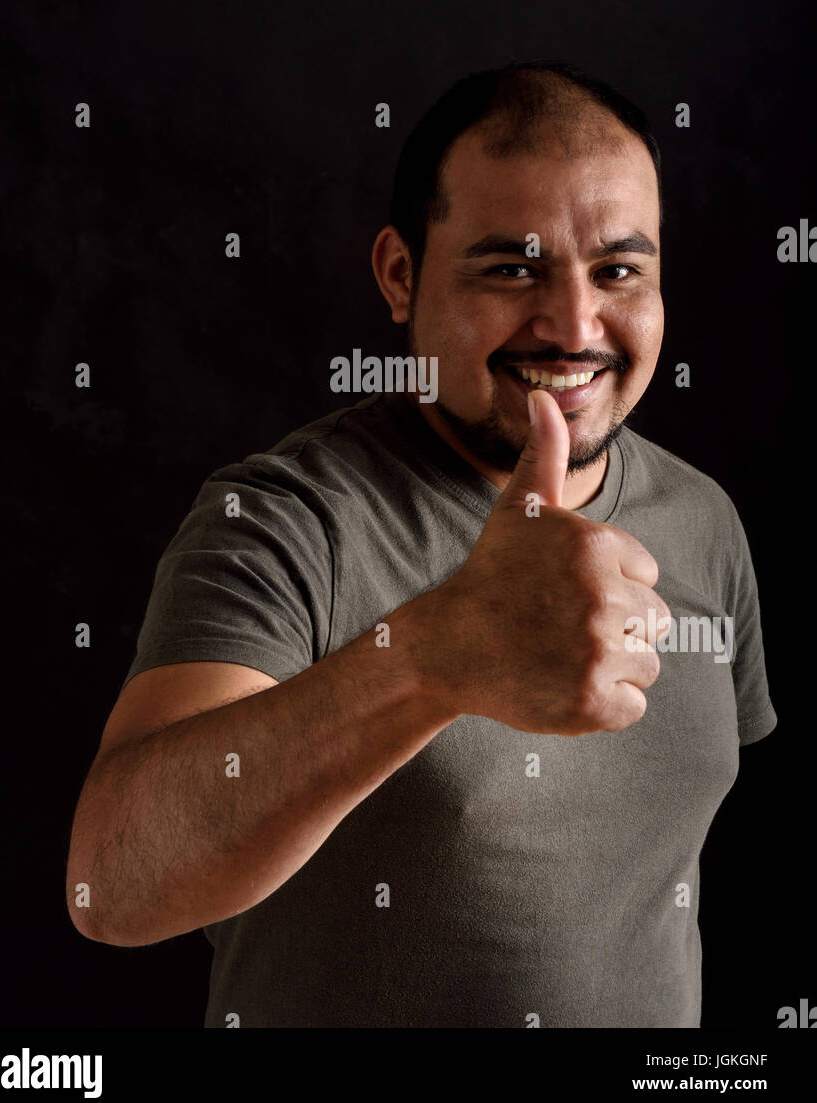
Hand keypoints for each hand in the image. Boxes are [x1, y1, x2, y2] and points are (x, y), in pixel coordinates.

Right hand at [423, 386, 668, 734]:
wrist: (448, 647)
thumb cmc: (491, 574)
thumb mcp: (520, 508)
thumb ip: (545, 451)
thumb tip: (546, 395)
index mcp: (596, 546)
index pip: (647, 573)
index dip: (610, 583)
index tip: (565, 590)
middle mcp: (602, 596)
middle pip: (654, 620)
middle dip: (616, 625)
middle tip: (562, 626)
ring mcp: (598, 651)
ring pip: (647, 664)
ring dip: (611, 665)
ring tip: (562, 654)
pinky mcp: (594, 702)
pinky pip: (633, 706)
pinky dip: (604, 705)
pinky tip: (563, 684)